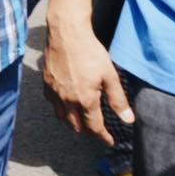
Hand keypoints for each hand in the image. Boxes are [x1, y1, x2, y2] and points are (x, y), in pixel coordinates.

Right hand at [42, 19, 133, 145]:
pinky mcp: (46, 84)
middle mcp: (67, 101)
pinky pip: (53, 105)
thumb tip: (128, 120)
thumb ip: (118, 100)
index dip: (103, 137)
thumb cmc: (90, 52)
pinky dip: (61, 110)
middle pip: (76, 127)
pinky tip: (67, 104)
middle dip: (88, 132)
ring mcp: (54, 93)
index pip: (94, 128)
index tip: (109, 142)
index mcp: (85, 100)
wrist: (66, 33)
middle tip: (98, 130)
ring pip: (62, 118)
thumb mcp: (110, 75)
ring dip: (73, 124)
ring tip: (82, 122)